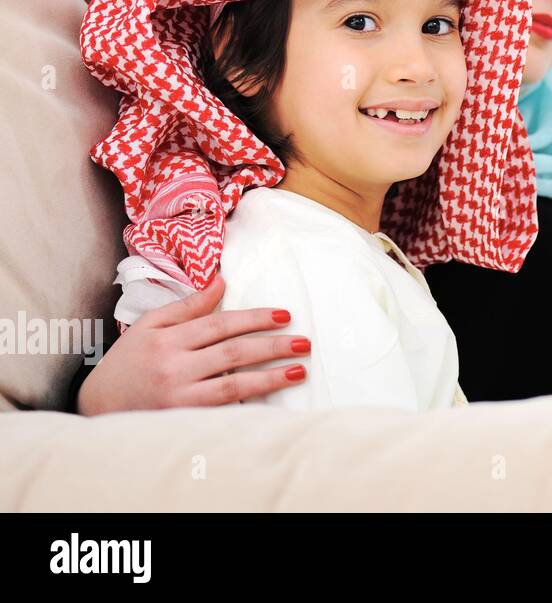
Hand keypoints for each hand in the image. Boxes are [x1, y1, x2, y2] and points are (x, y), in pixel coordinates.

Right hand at [77, 272, 311, 414]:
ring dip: (270, 378)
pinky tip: (274, 402)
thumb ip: (187, 306)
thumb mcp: (150, 326)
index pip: (220, 325)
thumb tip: (221, 281)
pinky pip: (221, 413)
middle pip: (232, 354)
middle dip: (272, 347)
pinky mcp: (181, 422)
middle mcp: (173, 368)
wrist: (96, 408)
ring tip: (300, 371)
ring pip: (233, 386)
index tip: (285, 316)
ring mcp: (178, 398)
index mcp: (167, 340)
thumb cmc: (127, 362)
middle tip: (304, 343)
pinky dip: (248, 406)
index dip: (254, 319)